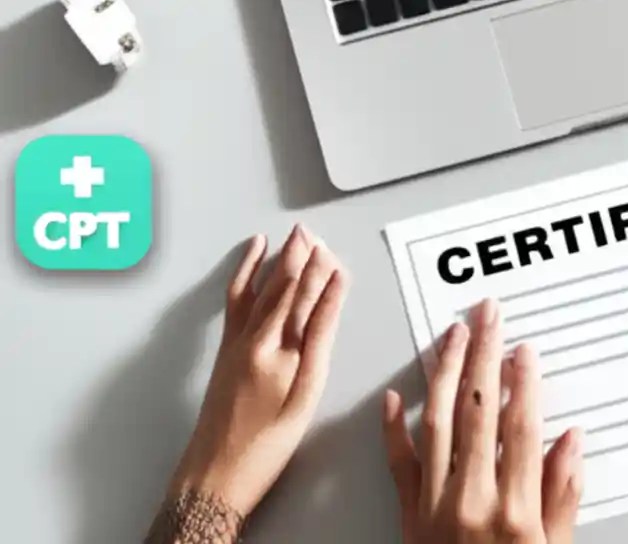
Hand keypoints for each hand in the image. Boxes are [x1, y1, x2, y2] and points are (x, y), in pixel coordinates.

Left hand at [168, 225, 349, 515]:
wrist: (214, 472)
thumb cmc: (265, 444)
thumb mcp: (304, 399)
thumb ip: (316, 347)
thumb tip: (328, 306)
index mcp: (279, 353)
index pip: (306, 302)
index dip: (322, 278)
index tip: (335, 257)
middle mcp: (254, 341)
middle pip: (281, 290)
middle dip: (299, 259)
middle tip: (312, 233)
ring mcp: (236, 343)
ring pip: (259, 290)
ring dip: (276, 262)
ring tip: (290, 239)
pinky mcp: (225, 350)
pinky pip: (237, 301)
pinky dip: (246, 276)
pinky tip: (253, 260)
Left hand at [382, 299, 583, 543]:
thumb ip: (563, 497)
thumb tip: (570, 442)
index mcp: (515, 511)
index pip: (519, 429)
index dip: (523, 384)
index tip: (525, 350)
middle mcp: (471, 501)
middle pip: (476, 413)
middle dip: (482, 356)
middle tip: (486, 316)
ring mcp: (434, 507)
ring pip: (435, 425)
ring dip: (442, 374)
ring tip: (450, 337)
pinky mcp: (408, 518)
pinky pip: (397, 465)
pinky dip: (393, 429)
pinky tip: (393, 397)